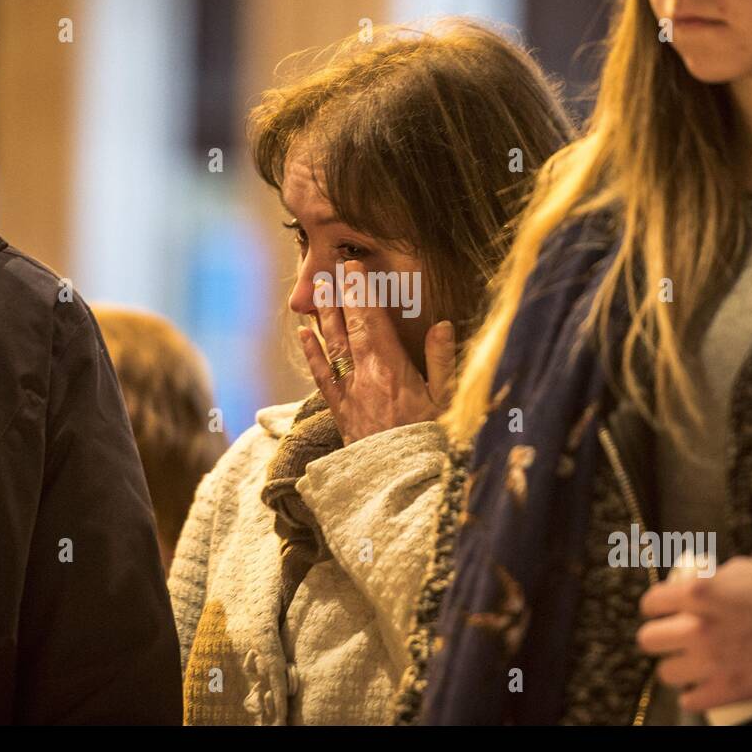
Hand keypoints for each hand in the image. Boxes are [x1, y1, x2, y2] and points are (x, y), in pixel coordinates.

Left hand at [297, 259, 456, 444]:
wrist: (402, 482)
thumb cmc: (430, 441)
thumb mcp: (447, 401)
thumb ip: (443, 361)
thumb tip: (442, 326)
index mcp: (392, 369)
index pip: (372, 321)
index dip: (361, 292)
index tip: (353, 269)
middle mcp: (364, 376)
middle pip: (349, 329)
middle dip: (340, 298)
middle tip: (329, 272)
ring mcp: (348, 393)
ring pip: (332, 347)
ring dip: (323, 318)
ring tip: (317, 294)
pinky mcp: (340, 411)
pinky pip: (321, 376)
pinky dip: (312, 353)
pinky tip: (304, 336)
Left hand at [635, 556, 751, 712]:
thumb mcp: (732, 571)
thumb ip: (700, 577)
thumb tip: (678, 584)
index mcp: (697, 594)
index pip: (650, 603)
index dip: (655, 606)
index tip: (661, 609)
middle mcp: (700, 629)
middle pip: (648, 640)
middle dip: (658, 637)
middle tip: (670, 636)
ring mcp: (714, 661)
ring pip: (666, 672)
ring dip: (676, 666)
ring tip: (690, 660)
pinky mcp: (729, 687)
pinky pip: (691, 700)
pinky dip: (694, 695)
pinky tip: (700, 684)